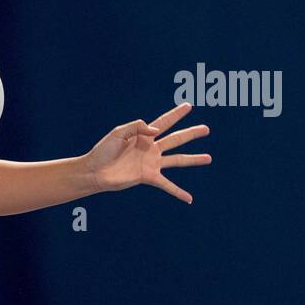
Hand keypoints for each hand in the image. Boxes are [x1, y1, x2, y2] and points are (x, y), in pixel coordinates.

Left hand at [83, 102, 211, 203]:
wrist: (95, 171)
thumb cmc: (103, 151)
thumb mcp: (118, 132)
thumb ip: (137, 126)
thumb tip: (156, 130)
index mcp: (143, 135)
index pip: (164, 122)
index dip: (176, 114)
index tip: (188, 106)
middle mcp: (151, 148)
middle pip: (176, 139)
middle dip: (191, 133)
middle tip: (206, 129)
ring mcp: (151, 163)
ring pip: (177, 160)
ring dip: (193, 159)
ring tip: (209, 158)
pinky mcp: (148, 177)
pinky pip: (167, 185)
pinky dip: (178, 192)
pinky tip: (189, 199)